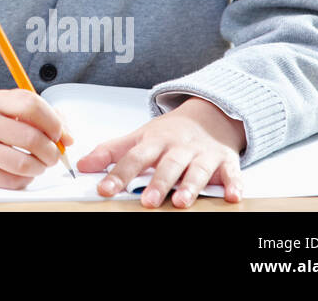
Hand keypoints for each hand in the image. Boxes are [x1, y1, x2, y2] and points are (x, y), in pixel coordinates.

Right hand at [0, 90, 74, 188]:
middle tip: (54, 154)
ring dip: (41, 167)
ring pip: (23, 163)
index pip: (31, 106)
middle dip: (52, 150)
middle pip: (32, 138)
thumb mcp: (0, 103)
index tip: (60, 133)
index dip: (54, 122)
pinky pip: (10, 180)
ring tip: (40, 164)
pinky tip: (24, 173)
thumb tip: (67, 135)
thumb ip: (34, 112)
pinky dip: (25, 180)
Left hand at [77, 96, 244, 207]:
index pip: (133, 158)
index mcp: (155, 142)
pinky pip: (232, 173)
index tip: (104, 188)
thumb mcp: (139, 137)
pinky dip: (234, 184)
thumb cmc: (170, 132)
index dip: (118, 173)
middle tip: (147, 202)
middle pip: (168, 165)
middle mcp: (179, 148)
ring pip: (197, 170)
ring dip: (191, 186)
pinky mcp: (226, 162)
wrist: (208, 115)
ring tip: (181, 202)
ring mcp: (203, 155)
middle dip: (157, 183)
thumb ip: (111, 152)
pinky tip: (233, 196)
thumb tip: (82, 165)